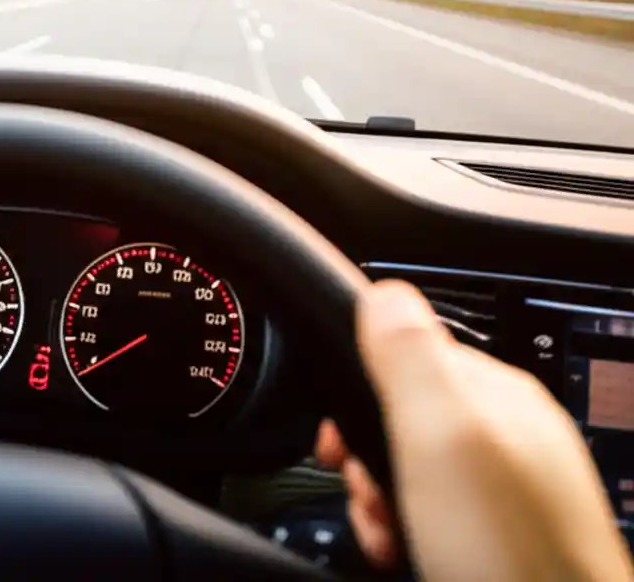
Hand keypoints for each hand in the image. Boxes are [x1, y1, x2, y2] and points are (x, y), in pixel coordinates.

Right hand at [317, 280, 633, 580]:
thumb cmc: (507, 559)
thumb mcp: (442, 437)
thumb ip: (409, 357)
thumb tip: (383, 293)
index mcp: (500, 398)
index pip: (406, 355)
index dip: (357, 395)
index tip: (338, 435)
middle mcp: (509, 441)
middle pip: (400, 420)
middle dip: (366, 461)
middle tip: (374, 495)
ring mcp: (508, 497)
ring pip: (411, 476)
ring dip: (382, 505)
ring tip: (393, 534)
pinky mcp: (497, 544)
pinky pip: (431, 518)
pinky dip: (405, 535)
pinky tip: (408, 554)